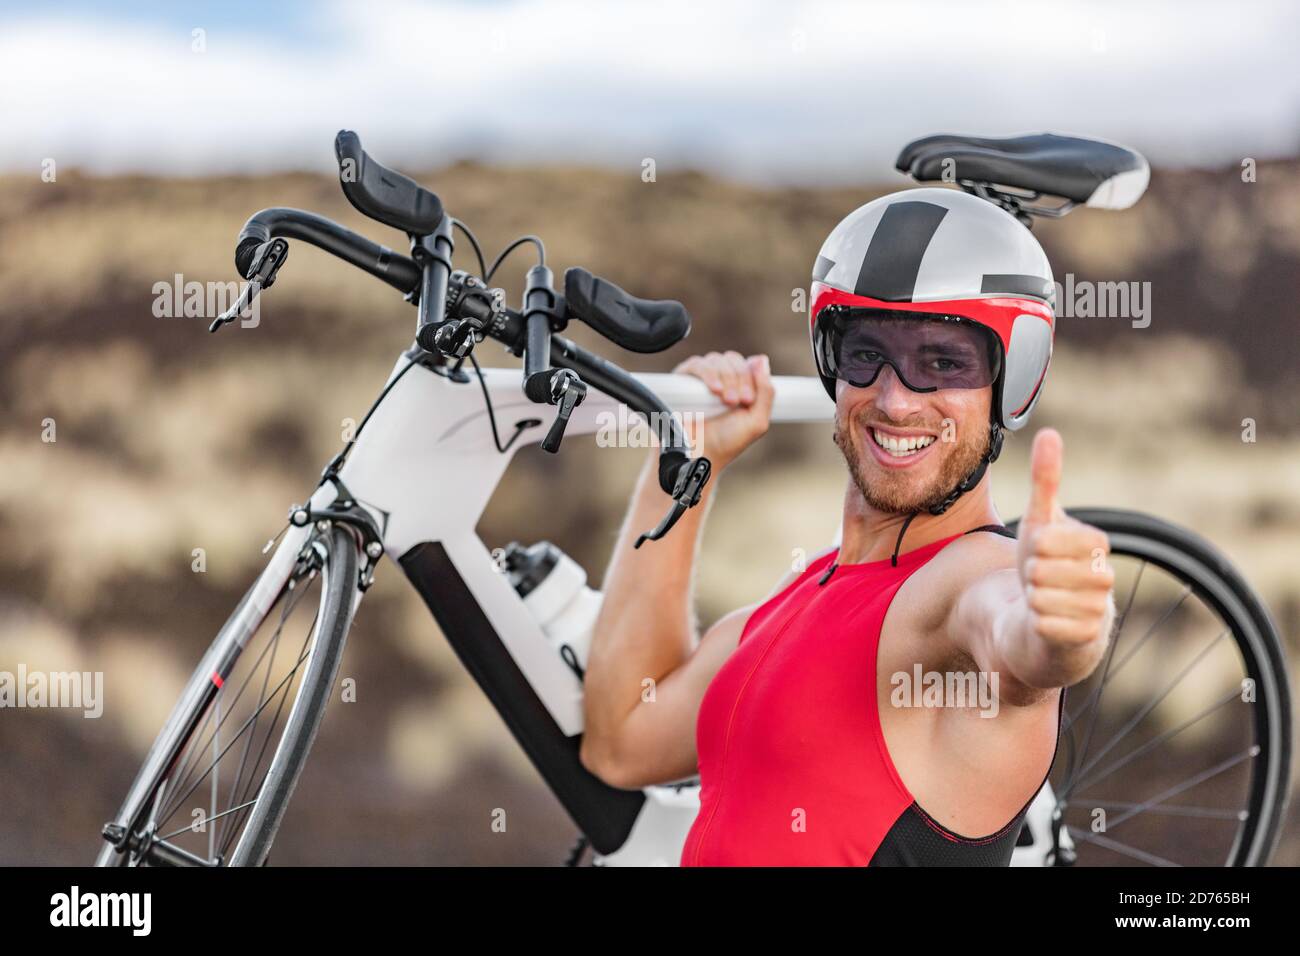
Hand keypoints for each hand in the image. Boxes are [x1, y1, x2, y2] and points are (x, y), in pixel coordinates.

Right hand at [674, 351, 773, 468]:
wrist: (701, 454)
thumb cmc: (727, 442)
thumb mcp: (757, 420)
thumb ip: (766, 391)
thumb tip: (761, 360)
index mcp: (739, 385)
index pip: (747, 364)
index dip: (749, 376)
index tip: (747, 400)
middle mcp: (720, 379)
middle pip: (732, 359)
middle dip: (738, 378)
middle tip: (735, 402)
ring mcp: (701, 378)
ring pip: (716, 360)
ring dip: (725, 377)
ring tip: (724, 401)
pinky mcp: (683, 379)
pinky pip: (696, 364)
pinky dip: (708, 373)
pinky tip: (714, 389)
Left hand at [1016, 428, 1114, 648]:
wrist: (1044, 624)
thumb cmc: (1043, 568)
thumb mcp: (1038, 522)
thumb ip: (1046, 480)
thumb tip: (1049, 432)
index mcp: (1096, 544)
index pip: (1049, 537)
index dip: (1032, 545)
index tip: (1039, 553)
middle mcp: (1104, 578)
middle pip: (1041, 568)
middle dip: (1027, 575)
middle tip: (1037, 581)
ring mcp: (1098, 611)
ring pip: (1040, 598)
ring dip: (1029, 600)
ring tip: (1040, 601)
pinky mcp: (1087, 643)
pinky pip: (1044, 626)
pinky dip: (1034, 624)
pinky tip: (1043, 624)